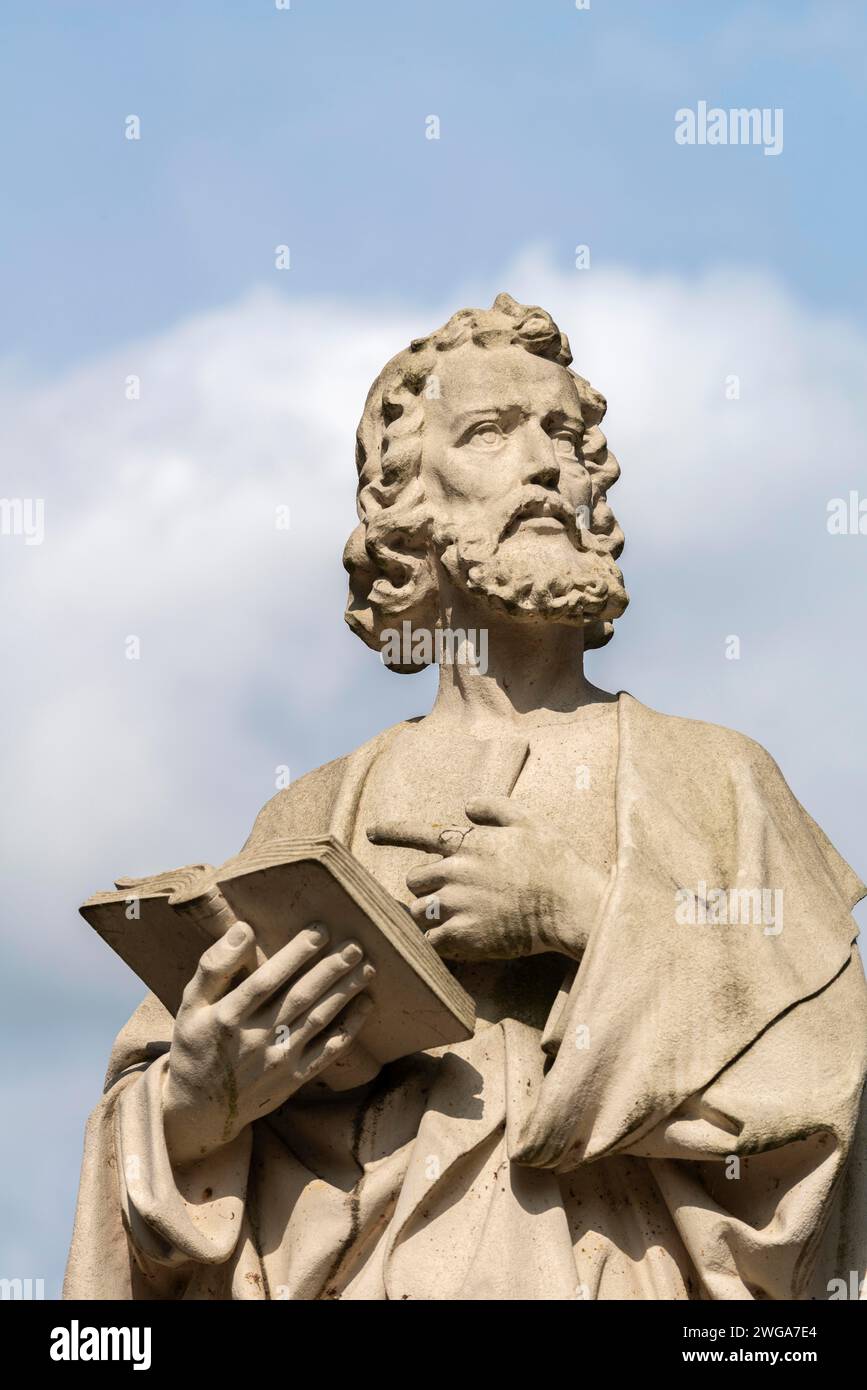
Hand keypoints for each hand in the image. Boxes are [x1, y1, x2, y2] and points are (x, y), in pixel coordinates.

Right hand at [162, 921, 374, 1168]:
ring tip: (366, 967)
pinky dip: (349, 1028)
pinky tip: (365, 1005)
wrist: (200, 1109)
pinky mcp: (293, 1079)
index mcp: (227, 1018)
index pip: (266, 980)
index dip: (295, 954)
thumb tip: (243, 929)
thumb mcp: (191, 1006)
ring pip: (317, 1020)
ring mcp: (277, 1061)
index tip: (319, 930)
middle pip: (299, 998)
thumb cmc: (196, 1044)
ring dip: (344, 992)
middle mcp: (254, 1040)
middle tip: (355, 945)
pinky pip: (327, 1051)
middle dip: (330, 969)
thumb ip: (214, 967)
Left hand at [368, 796, 606, 962]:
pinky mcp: (463, 935)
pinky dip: (439, 941)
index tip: (371, 833)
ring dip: (430, 915)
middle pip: (415, 880)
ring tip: (456, 919)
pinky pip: (432, 941)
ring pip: (419, 911)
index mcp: (468, 842)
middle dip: (427, 886)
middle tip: (451, 894)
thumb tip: (467, 804)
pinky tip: (457, 940)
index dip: (392, 832)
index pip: (419, 833)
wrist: (569, 904)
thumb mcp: (528, 821)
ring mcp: (457, 904)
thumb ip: (494, 807)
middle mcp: (455, 871)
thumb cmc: (554, 861)